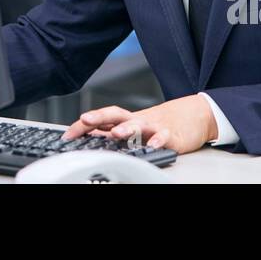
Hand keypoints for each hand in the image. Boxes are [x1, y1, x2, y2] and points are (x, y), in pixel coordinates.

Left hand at [63, 95, 217, 152]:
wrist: (191, 116)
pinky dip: (158, 140)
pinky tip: (153, 144)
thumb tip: (86, 137)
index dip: (85, 124)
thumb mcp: (132, 127)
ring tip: (116, 133)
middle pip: (116, 114)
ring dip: (126, 128)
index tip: (68, 134)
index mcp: (126, 120)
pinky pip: (164, 137)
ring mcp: (154, 126)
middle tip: (85, 120)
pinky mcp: (171, 135)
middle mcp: (137, 120)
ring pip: (138, 125)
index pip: (101, 118)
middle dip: (99, 116)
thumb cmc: (158, 123)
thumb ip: (111, 131)